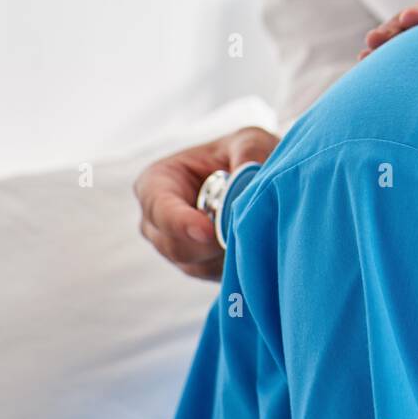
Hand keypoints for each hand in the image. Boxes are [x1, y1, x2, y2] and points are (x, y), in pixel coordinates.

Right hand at [133, 126, 279, 279]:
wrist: (260, 178)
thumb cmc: (246, 154)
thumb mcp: (250, 141)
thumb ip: (249, 153)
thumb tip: (247, 176)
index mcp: (157, 182)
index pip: (159, 208)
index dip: (181, 222)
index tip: (208, 231)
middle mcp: (157, 221)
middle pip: (175, 246)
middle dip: (212, 242)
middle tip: (246, 231)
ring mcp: (175, 248)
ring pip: (197, 266)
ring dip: (228, 253)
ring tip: (255, 231)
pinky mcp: (199, 268)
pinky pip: (214, 277)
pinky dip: (235, 265)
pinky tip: (255, 246)